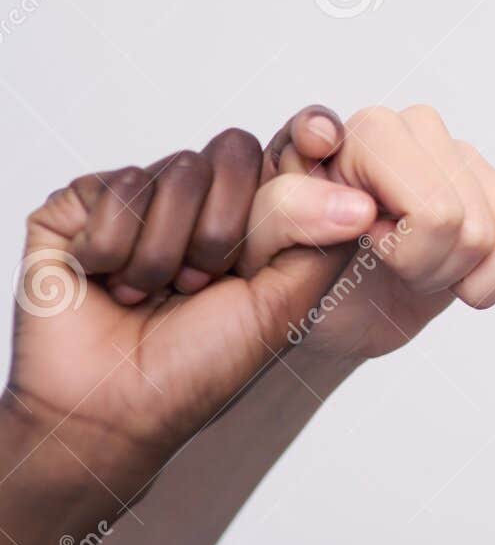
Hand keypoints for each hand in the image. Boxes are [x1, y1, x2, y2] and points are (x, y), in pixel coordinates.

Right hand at [7, 113, 379, 492]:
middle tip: (201, 284)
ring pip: (179, 170)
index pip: (285, 152)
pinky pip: (118, 187)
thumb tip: (362, 201)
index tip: (322, 138)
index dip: (305, 135)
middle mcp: (201, 200)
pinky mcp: (82, 203)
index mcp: (254, 219)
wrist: (111, 409)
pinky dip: (117, 248)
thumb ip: (319, 245)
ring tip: (153, 293)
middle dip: (225, 228)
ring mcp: (143, 198)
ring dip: (168, 251)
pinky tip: (108, 282)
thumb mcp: (279, 307)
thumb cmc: (197, 367)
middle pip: (234, 151)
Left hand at [268, 104, 494, 359]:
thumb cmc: (291, 266)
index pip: (433, 210)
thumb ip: (290, 210)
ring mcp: (463, 156)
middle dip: (426, 267)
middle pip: (468, 225)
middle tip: (380, 265)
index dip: (401, 249)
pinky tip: (453, 274)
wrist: (323, 303)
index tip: (358, 244)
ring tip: (409, 267)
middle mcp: (417, 128)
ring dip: (457, 273)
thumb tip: (359, 208)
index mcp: (363, 131)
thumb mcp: (263, 244)